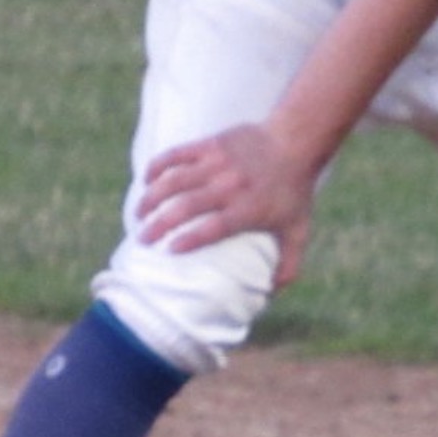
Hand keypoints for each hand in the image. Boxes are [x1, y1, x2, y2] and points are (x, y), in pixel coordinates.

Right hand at [134, 123, 315, 285]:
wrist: (295, 142)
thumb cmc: (294, 191)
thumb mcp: (298, 230)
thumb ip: (289, 265)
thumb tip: (270, 294)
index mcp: (249, 209)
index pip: (213, 227)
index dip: (189, 240)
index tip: (169, 251)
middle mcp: (230, 186)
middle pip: (186, 206)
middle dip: (159, 224)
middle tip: (143, 239)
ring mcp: (218, 163)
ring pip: (174, 180)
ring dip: (151, 198)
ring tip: (139, 215)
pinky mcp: (210, 144)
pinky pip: (176, 154)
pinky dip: (157, 167)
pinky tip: (146, 182)